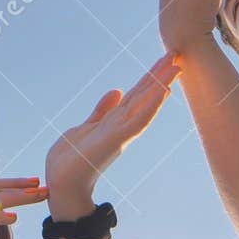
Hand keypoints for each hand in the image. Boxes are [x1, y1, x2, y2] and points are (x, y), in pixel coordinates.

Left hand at [45, 56, 179, 221]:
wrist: (61, 185)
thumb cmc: (71, 160)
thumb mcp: (86, 127)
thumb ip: (102, 110)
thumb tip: (116, 91)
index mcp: (115, 122)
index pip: (136, 95)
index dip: (150, 77)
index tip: (165, 59)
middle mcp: (122, 126)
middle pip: (144, 95)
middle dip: (160, 74)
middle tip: (177, 53)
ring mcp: (120, 133)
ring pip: (145, 104)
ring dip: (160, 84)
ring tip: (175, 66)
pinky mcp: (115, 141)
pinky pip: (137, 120)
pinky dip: (151, 106)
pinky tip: (162, 92)